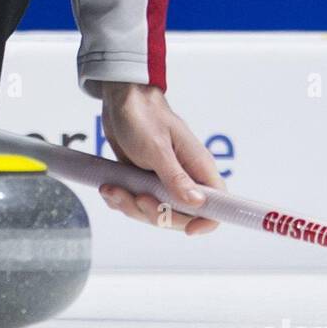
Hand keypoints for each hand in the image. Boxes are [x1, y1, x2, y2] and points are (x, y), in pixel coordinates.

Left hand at [97, 83, 221, 234]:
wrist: (120, 99)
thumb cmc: (143, 115)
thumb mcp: (157, 147)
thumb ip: (175, 177)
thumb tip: (197, 203)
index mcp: (198, 167)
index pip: (217, 205)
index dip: (206, 222)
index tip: (186, 229)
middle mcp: (185, 178)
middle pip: (180, 216)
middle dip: (155, 213)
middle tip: (136, 196)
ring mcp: (164, 181)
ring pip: (155, 212)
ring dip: (130, 206)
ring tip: (113, 188)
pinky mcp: (145, 181)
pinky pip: (136, 203)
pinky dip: (121, 200)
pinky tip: (109, 187)